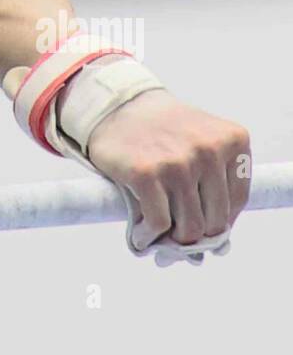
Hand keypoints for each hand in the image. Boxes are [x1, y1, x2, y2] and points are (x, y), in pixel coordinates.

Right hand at [85, 89, 251, 254]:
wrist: (117, 107)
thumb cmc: (163, 132)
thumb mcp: (202, 143)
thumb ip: (216, 187)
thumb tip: (216, 247)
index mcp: (232, 140)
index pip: (237, 202)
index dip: (219, 220)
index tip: (202, 223)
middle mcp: (208, 150)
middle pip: (215, 221)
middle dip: (195, 235)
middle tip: (176, 233)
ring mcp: (177, 162)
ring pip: (189, 228)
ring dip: (172, 239)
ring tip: (158, 232)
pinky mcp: (146, 173)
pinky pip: (158, 224)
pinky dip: (149, 237)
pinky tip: (141, 232)